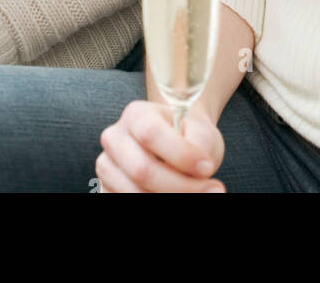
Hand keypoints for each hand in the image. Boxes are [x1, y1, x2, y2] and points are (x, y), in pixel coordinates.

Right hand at [95, 100, 225, 192]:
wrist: (180, 144)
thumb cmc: (190, 135)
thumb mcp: (202, 132)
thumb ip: (199, 147)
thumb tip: (199, 173)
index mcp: (136, 114)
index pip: (151, 134)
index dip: (181, 155)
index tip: (207, 168)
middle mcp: (115, 138)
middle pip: (142, 170)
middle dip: (181, 186)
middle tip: (213, 189)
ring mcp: (107, 166)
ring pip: (136, 193)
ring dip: (173, 197)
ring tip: (201, 193)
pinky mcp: (107, 189)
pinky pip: (125, 203)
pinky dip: (155, 204)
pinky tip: (176, 195)